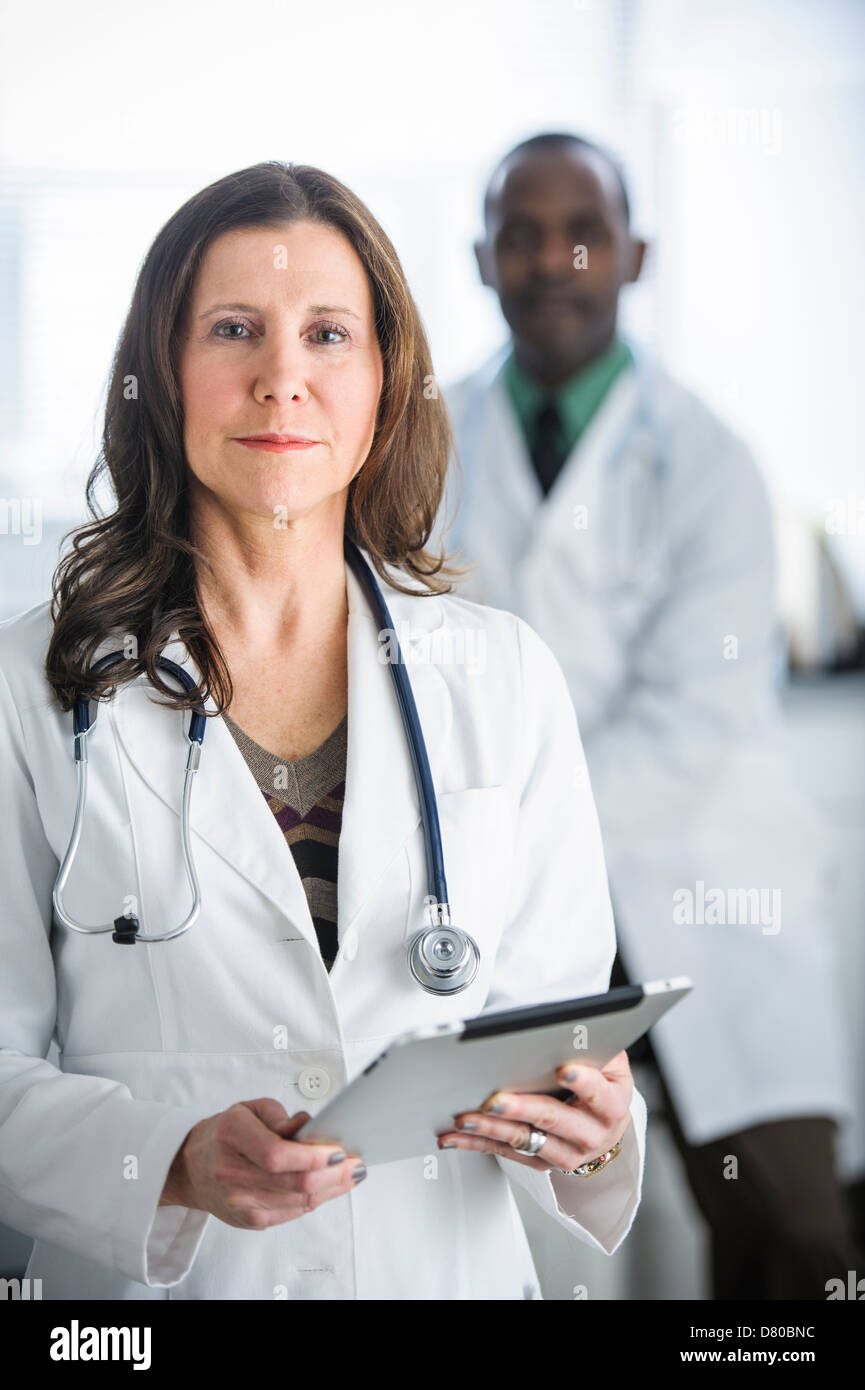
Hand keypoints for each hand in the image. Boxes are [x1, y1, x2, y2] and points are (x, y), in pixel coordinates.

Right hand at [158, 1097, 365, 1228]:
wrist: (192, 1166)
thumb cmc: (225, 1133)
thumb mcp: (250, 1108)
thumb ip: (282, 1116)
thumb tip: (311, 1129)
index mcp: (231, 1135)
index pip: (277, 1154)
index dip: (313, 1156)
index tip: (338, 1150)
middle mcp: (231, 1172)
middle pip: (293, 1183)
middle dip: (334, 1175)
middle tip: (356, 1164)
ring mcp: (239, 1201)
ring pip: (298, 1203)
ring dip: (331, 1189)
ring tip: (350, 1175)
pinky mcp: (249, 1220)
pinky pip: (292, 1214)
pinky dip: (316, 1201)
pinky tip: (329, 1188)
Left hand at [436, 1050, 633, 1171]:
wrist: (605, 1127)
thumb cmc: (602, 1085)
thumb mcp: (610, 1062)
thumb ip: (593, 1044)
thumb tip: (569, 1025)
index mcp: (611, 1104)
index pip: (598, 1093)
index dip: (583, 1082)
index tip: (563, 1070)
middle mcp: (591, 1133)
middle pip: (552, 1119)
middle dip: (521, 1109)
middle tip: (495, 1101)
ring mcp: (565, 1152)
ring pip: (524, 1139)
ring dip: (491, 1130)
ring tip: (466, 1118)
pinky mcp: (541, 1162)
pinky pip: (507, 1152)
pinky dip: (478, 1143)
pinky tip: (456, 1136)